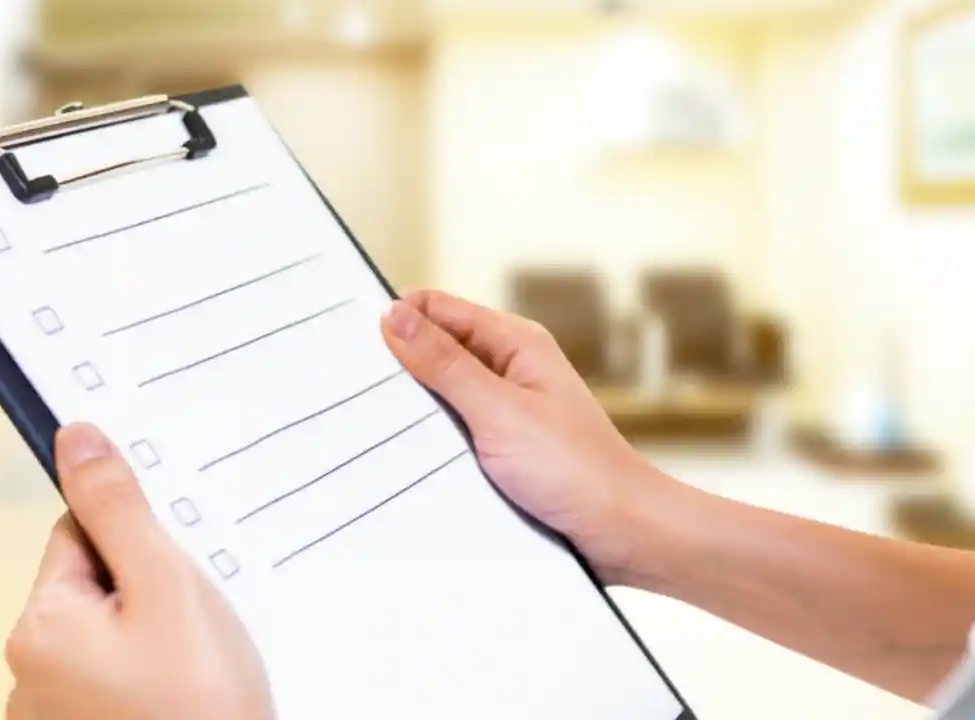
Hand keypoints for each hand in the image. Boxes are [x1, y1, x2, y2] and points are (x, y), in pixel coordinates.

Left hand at [5, 423, 272, 719]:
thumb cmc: (201, 701)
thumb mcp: (167, 586)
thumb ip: (119, 510)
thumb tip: (78, 439)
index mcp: (40, 628)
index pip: (78, 537)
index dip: (137, 543)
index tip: (175, 565)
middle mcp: (31, 676)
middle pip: (96, 589)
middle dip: (151, 592)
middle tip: (197, 622)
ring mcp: (59, 714)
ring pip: (114, 637)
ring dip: (158, 636)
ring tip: (200, 664)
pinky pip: (120, 680)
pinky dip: (156, 677)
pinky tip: (191, 689)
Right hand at [381, 290, 670, 584]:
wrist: (622, 533)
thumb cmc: (577, 470)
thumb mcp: (499, 411)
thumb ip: (445, 364)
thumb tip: (395, 317)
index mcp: (515, 344)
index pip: (438, 309)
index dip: (397, 318)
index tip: (351, 341)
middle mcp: (510, 372)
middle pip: (436, 352)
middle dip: (398, 367)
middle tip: (352, 390)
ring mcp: (506, 413)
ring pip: (441, 399)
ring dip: (414, 412)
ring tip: (374, 429)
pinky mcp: (503, 451)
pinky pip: (453, 436)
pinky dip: (431, 443)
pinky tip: (406, 462)